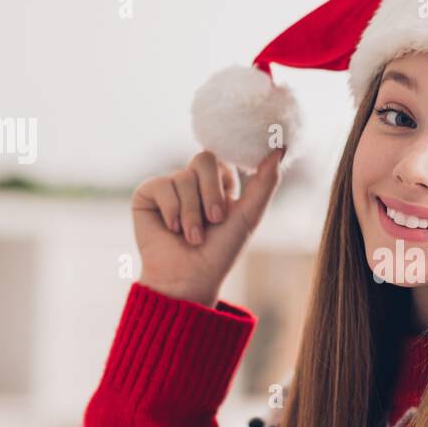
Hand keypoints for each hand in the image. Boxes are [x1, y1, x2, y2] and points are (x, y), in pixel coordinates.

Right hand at [131, 147, 284, 306]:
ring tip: (193, 237)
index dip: (226, 174)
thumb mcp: (248, 216)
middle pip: (204, 159)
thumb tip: (280, 148)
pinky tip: (172, 230)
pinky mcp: (147, 194)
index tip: (231, 191)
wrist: (188, 278)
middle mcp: (192, 181)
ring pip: (183, 177)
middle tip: (215, 220)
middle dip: (212, 193)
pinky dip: (172, 211)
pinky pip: (161, 185)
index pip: (224, 157)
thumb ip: (266, 182)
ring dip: (193, 213)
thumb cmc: (219, 252)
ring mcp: (169, 186)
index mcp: (217, 184)